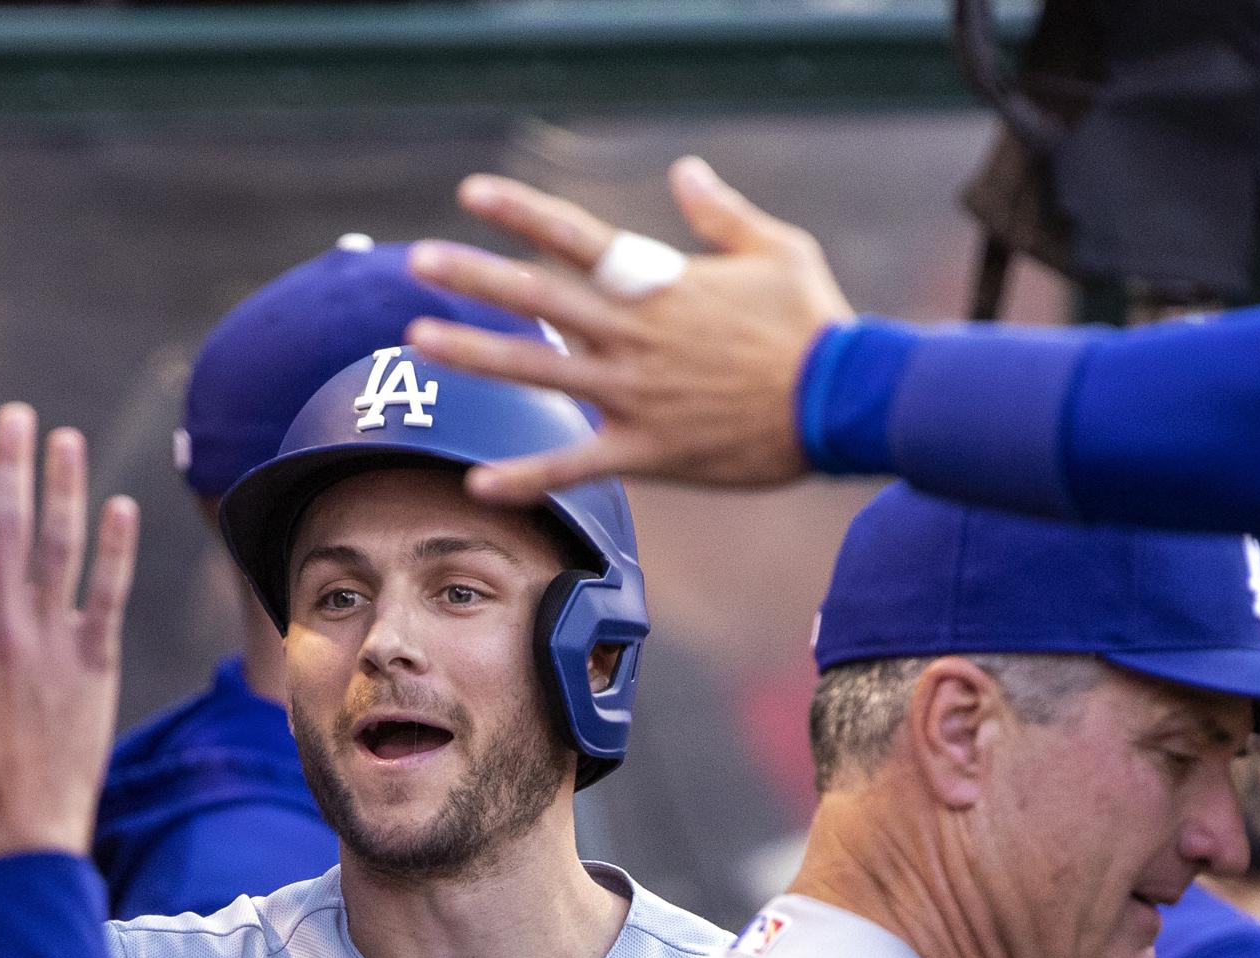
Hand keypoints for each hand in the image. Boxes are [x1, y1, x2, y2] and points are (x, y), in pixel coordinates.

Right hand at [0, 407, 137, 866]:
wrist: (19, 832)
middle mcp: (2, 625)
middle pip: (6, 525)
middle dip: (8, 463)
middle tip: (14, 413)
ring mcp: (53, 641)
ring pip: (60, 549)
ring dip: (66, 488)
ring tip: (68, 438)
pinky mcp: (96, 665)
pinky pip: (108, 595)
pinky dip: (116, 551)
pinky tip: (122, 507)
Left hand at [401, 157, 854, 502]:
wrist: (843, 400)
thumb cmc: (814, 322)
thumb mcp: (776, 247)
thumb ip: (721, 212)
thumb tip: (685, 171)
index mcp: (659, 284)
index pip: (575, 236)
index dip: (520, 211)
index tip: (471, 194)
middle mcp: (633, 335)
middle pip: (538, 295)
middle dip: (472, 276)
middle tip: (416, 262)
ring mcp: (634, 393)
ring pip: (539, 370)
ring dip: (475, 355)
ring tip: (417, 342)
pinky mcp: (648, 449)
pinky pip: (576, 465)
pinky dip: (527, 478)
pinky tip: (478, 483)